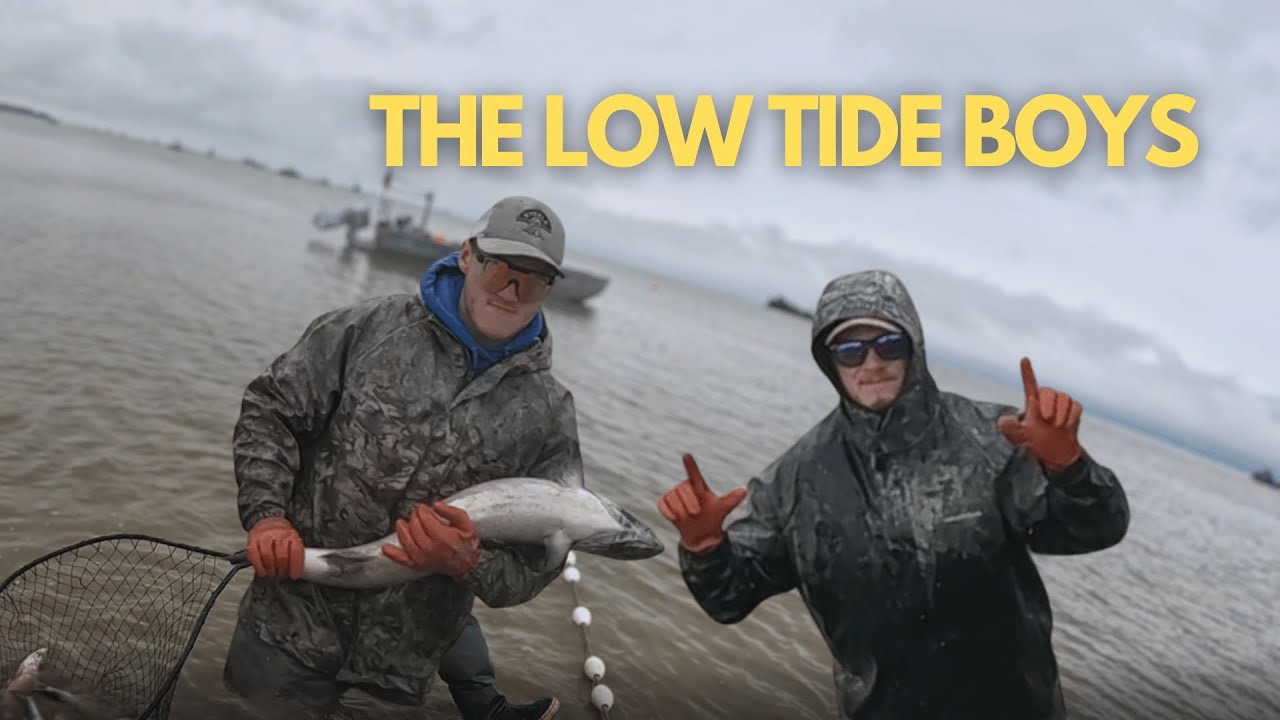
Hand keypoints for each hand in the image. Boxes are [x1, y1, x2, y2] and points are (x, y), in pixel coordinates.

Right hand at [247, 516, 304, 579]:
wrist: (269, 522)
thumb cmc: (282, 537)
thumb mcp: (293, 542)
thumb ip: (296, 554)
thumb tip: (301, 572)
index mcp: (292, 535)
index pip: (296, 551)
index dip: (296, 566)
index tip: (294, 575)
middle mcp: (279, 534)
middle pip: (282, 556)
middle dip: (282, 570)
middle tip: (282, 575)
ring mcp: (265, 536)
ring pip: (268, 556)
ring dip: (271, 570)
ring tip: (273, 575)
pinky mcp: (253, 539)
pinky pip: (254, 555)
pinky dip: (259, 567)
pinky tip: (262, 572)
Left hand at [382, 502, 480, 576]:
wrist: (466, 564)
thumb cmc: (466, 543)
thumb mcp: (465, 523)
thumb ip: (451, 512)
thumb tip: (436, 504)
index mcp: (443, 537)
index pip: (425, 518)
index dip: (422, 510)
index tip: (424, 507)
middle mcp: (431, 549)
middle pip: (415, 526)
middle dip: (414, 516)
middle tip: (417, 513)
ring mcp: (422, 558)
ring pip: (406, 539)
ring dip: (402, 528)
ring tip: (403, 522)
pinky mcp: (418, 565)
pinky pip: (402, 559)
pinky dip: (392, 554)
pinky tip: (385, 548)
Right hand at [657, 454, 747, 553]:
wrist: (699, 533)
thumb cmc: (712, 517)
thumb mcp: (722, 509)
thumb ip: (731, 500)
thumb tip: (744, 491)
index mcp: (698, 485)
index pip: (694, 473)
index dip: (690, 465)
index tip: (686, 454)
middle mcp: (684, 486)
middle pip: (686, 495)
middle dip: (693, 507)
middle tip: (697, 513)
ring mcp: (673, 493)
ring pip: (677, 503)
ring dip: (684, 513)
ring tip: (688, 516)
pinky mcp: (663, 503)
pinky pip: (667, 508)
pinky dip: (673, 516)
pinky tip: (678, 518)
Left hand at [997, 357, 1083, 471]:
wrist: (1054, 453)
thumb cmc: (1034, 442)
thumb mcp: (1019, 438)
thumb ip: (1011, 429)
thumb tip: (1003, 420)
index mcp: (1032, 403)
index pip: (1029, 384)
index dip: (1026, 372)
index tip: (1024, 359)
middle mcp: (1046, 399)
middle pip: (1049, 391)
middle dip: (1048, 405)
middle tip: (1046, 420)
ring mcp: (1061, 403)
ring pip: (1064, 398)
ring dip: (1061, 414)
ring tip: (1056, 426)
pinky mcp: (1074, 409)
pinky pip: (1076, 407)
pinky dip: (1072, 418)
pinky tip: (1066, 427)